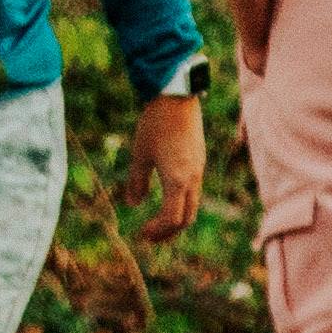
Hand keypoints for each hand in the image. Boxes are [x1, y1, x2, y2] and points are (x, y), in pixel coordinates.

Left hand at [125, 86, 209, 239]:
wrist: (177, 96)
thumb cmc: (155, 125)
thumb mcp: (140, 154)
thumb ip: (136, 182)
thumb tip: (133, 204)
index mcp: (178, 181)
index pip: (171, 219)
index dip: (157, 231)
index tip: (142, 233)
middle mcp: (193, 179)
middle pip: (186, 218)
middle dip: (168, 231)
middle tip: (149, 236)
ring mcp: (198, 169)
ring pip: (192, 205)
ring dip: (175, 218)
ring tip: (157, 221)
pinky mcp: (198, 160)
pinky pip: (193, 190)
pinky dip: (180, 202)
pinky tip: (165, 197)